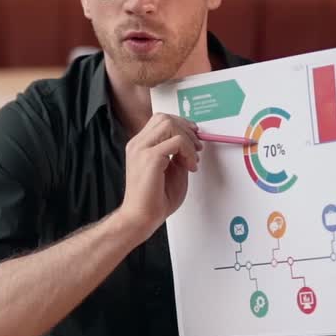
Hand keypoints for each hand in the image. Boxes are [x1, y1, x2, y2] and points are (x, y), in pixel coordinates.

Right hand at [118, 113, 201, 241]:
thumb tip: (190, 145)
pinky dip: (188, 151)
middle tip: (197, 146)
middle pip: (164, 118)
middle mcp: (138, 144)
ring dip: (187, 139)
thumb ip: (178, 155)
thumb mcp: (171, 171)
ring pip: (169, 124)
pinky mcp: (149, 158)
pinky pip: (176, 141)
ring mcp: (141, 149)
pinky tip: (190, 166)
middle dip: (186, 128)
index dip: (180, 125)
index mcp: (140, 145)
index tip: (194, 137)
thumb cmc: (153, 200)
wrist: (141, 218)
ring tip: (193, 157)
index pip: (160, 120)